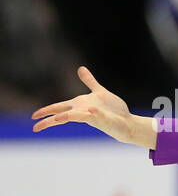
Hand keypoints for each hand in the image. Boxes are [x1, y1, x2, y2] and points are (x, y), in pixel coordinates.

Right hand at [32, 66, 153, 145]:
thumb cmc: (113, 109)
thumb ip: (89, 81)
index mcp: (79, 105)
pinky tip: (90, 111)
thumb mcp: (99, 92)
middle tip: (35, 127)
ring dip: (67, 117)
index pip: (59, 108)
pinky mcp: (102, 119)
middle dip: (48, 120)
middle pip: (62, 116)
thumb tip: (80, 68)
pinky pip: (95, 115)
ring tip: (57, 119)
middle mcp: (82, 112)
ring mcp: (91, 116)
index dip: (46, 111)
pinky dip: (92, 113)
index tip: (34, 116)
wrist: (126, 121)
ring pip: (76, 116)